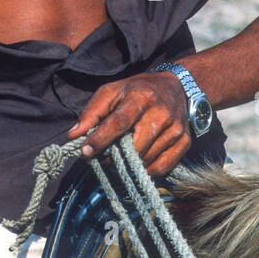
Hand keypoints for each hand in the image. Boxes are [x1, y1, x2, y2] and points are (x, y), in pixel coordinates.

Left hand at [67, 72, 191, 178]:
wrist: (177, 87)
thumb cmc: (138, 90)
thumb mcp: (112, 92)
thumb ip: (91, 112)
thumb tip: (73, 135)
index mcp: (141, 97)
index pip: (119, 122)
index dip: (101, 139)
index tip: (86, 151)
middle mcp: (161, 113)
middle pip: (134, 147)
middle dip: (114, 156)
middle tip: (104, 156)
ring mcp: (175, 129)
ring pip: (146, 159)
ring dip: (129, 164)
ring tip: (121, 156)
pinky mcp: (184, 141)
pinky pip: (162, 168)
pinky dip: (146, 170)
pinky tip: (138, 162)